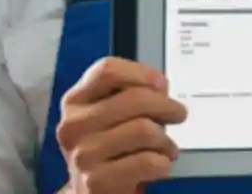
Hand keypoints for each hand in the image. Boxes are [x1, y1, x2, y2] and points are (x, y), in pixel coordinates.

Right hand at [57, 56, 186, 193]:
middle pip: (133, 98)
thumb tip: (160, 88)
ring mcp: (82, 155)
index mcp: (74, 102)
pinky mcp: (96, 182)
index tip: (162, 85)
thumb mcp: (110, 118)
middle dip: (166, 105)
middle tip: (179, 113)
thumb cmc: (111, 150)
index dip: (141, 72)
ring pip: (144, 130)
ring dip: (165, 140)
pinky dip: (163, 163)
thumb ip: (129, 96)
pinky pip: (147, 161)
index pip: (107, 70)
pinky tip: (161, 165)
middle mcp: (73, 126)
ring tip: (167, 147)